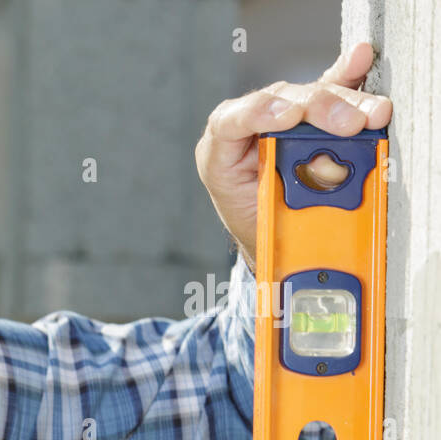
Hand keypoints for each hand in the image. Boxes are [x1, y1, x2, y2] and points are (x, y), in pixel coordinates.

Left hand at [195, 42, 392, 271]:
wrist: (267, 226)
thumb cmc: (257, 219)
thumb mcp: (258, 219)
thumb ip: (278, 199)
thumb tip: (321, 178)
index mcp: (220, 149)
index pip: (231, 121)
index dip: (259, 113)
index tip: (288, 116)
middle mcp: (249, 123)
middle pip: (283, 101)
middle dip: (319, 109)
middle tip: (349, 124)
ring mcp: (281, 113)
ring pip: (313, 96)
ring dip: (347, 103)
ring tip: (374, 115)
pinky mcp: (311, 113)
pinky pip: (331, 88)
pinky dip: (348, 75)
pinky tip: (361, 58)